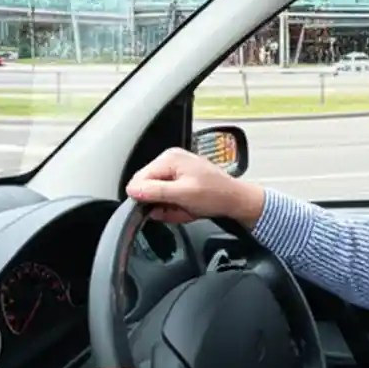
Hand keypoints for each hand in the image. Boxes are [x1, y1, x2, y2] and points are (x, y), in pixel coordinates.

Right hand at [125, 148, 265, 228]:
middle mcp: (170, 160)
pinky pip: (168, 196)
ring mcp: (176, 169)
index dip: (145, 198)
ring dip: (168, 206)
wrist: (235, 200)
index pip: (139, 179)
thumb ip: (156, 192)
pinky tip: (188, 208)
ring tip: (186, 208)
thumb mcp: (183, 195)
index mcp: (169, 159)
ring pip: (157, 195)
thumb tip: (133, 190)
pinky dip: (175, 206)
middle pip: (147, 187)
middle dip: (159, 203)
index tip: (158, 207)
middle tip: (177, 208)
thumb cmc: (216, 195)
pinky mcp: (181, 179)